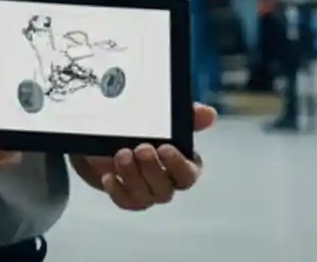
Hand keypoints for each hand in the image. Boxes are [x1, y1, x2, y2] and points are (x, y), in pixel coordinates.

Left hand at [70, 103, 216, 211]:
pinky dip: (117, 190)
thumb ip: (186, 116)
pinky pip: (125, 202)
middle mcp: (167, 183)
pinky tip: (108, 176)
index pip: (189, 173)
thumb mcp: (163, 116)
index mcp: (182, 164)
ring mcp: (147, 193)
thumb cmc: (143, 126)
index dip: (178, 164)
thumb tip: (209, 114)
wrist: (108, 135)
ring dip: (133, 176)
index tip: (165, 148)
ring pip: (145, 196)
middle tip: (141, 149)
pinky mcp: (127, 197)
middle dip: (152, 169)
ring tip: (122, 154)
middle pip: (166, 188)